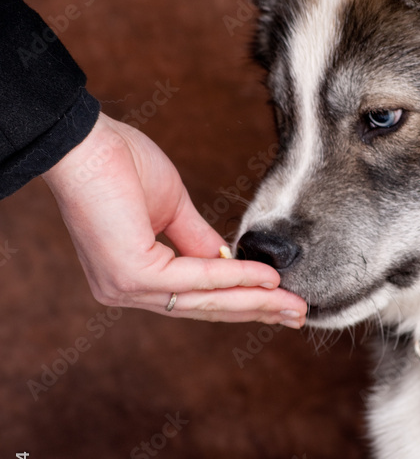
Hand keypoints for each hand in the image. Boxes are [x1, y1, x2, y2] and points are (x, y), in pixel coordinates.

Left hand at [42, 113, 306, 325]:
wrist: (83, 143)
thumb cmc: (118, 165)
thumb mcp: (170, 207)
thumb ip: (199, 240)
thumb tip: (232, 259)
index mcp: (133, 276)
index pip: (194, 297)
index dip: (240, 301)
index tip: (279, 301)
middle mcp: (126, 291)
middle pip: (204, 308)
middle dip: (256, 311)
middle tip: (298, 315)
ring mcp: (126, 287)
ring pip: (204, 300)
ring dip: (254, 301)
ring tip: (292, 303)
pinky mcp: (132, 274)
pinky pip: (196, 278)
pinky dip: (235, 277)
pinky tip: (266, 278)